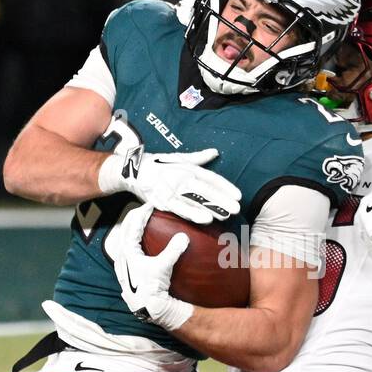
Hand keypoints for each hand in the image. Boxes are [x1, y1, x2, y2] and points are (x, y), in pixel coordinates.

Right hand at [98, 133, 239, 224]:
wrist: (132, 170)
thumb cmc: (158, 164)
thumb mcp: (179, 158)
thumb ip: (199, 158)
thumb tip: (215, 152)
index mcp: (187, 167)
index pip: (210, 177)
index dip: (225, 186)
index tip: (238, 195)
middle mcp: (180, 176)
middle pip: (204, 189)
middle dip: (221, 199)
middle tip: (237, 208)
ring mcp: (170, 188)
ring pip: (193, 199)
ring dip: (210, 208)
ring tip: (225, 216)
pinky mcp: (161, 200)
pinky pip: (178, 208)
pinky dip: (192, 213)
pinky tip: (205, 219)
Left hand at [111, 206, 194, 330]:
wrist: (148, 309)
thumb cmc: (153, 288)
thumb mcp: (163, 267)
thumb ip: (173, 250)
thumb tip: (184, 236)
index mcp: (127, 251)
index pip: (133, 226)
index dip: (142, 213)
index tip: (150, 204)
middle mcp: (121, 257)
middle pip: (125, 230)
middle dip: (134, 218)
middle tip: (144, 209)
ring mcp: (122, 266)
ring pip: (123, 241)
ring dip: (131, 231)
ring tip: (141, 225)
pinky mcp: (126, 274)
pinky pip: (126, 252)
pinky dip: (132, 243)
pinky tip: (140, 247)